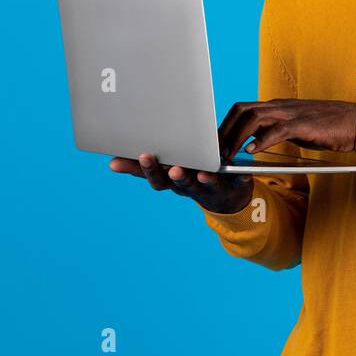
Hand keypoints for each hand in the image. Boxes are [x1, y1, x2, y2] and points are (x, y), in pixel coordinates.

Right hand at [109, 152, 254, 213]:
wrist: (228, 198)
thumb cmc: (194, 174)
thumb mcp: (169, 170)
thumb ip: (147, 163)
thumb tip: (113, 157)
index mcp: (171, 179)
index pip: (150, 175)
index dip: (136, 169)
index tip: (121, 160)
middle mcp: (187, 186)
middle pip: (170, 181)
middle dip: (158, 170)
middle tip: (150, 157)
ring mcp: (208, 188)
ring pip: (199, 184)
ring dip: (194, 177)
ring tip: (191, 171)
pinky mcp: (232, 186)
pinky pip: (235, 182)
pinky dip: (239, 178)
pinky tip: (243, 174)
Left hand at [218, 99, 355, 159]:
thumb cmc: (329, 128)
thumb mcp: (297, 129)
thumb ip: (276, 132)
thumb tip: (253, 143)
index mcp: (278, 106)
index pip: (243, 108)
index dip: (225, 124)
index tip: (214, 141)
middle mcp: (281, 106)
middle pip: (242, 110)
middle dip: (224, 129)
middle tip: (214, 150)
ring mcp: (292, 113)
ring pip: (254, 117)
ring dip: (236, 136)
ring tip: (227, 154)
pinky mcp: (304, 124)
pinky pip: (277, 130)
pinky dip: (261, 140)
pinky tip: (251, 152)